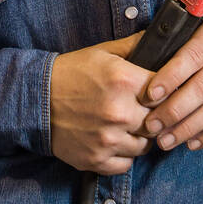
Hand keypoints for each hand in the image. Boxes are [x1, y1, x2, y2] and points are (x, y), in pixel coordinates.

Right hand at [50, 32, 154, 173]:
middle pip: (159, 121)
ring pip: (145, 146)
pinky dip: (124, 155)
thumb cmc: (71, 72)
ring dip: (140, 137)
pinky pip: (126, 165)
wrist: (35, 98)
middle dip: (154, 115)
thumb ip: (135, 47)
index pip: (167, 91)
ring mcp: (108, 139)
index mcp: (124, 80)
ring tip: (127, 126)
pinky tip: (115, 141)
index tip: (160, 93)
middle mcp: (119, 112)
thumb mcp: (103, 52)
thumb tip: (162, 38)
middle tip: (143, 110)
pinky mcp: (96, 159)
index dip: (165, 92)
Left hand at [140, 0, 202, 152]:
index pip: (193, 55)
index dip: (170, 77)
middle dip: (173, 110)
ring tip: (165, 141)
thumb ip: (190, 25)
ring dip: (188, 128)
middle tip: (150, 125)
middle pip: (202, 88)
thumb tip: (150, 43)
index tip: (148, 94)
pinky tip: (193, 142)